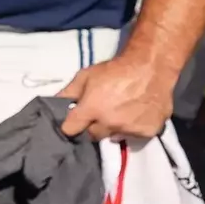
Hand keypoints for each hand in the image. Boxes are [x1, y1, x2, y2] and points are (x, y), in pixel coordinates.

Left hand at [57, 53, 174, 140]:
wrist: (150, 67)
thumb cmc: (115, 69)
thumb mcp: (86, 75)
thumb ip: (68, 92)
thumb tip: (53, 103)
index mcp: (92, 109)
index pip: (70, 129)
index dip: (69, 126)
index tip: (72, 122)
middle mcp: (110, 123)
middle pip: (93, 135)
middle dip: (92, 127)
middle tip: (99, 115)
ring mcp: (130, 129)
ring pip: (114, 136)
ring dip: (113, 128)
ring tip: (119, 113)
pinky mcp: (148, 132)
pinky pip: (135, 136)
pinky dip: (133, 128)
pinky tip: (134, 114)